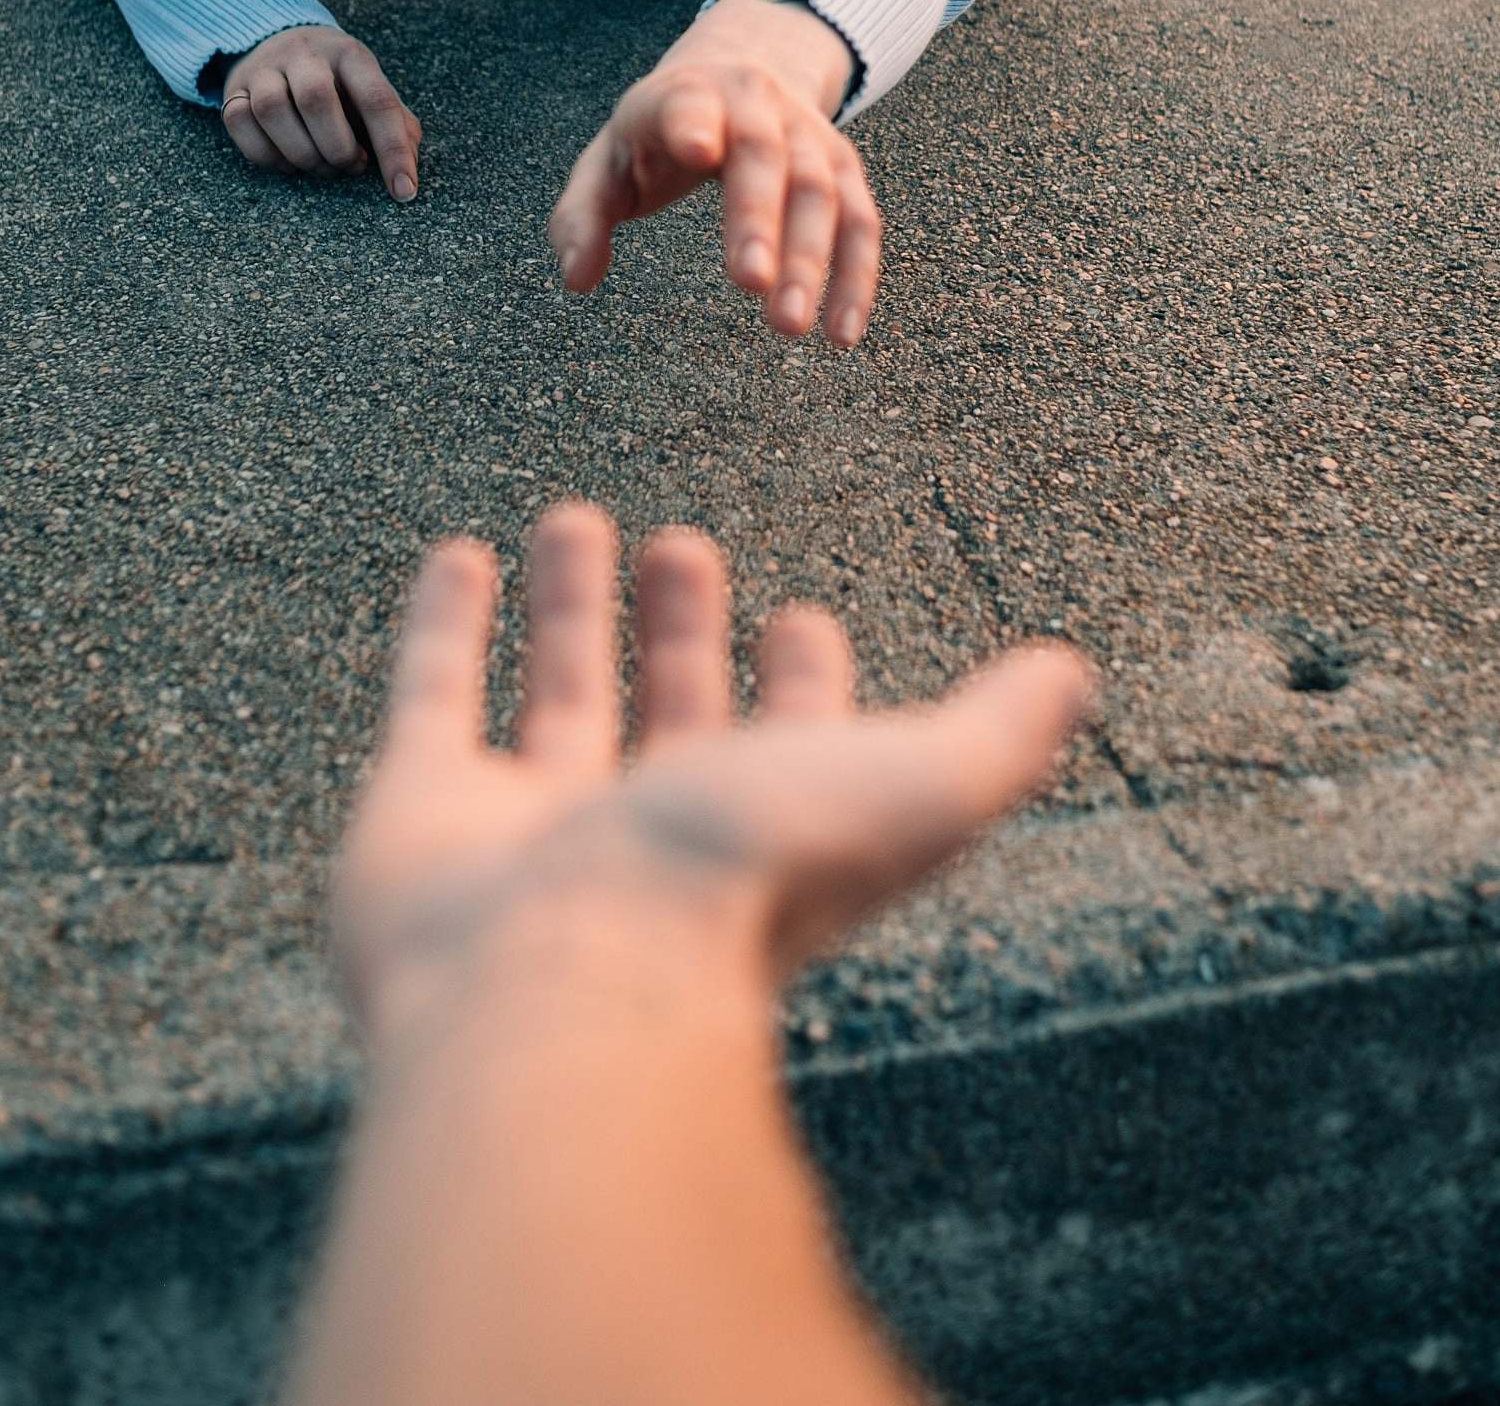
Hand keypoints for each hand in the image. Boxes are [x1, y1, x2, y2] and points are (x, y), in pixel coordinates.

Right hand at [220, 25, 422, 198]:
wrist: (278, 40)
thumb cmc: (336, 80)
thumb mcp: (370, 89)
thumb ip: (396, 125)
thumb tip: (407, 173)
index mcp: (350, 54)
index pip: (376, 100)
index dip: (393, 149)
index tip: (404, 190)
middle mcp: (305, 53)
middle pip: (316, 98)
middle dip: (337, 148)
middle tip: (349, 166)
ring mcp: (265, 68)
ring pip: (272, 109)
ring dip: (301, 153)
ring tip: (319, 165)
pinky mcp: (233, 87)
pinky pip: (239, 122)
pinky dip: (266, 155)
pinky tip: (287, 161)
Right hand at [335, 503, 1091, 1054]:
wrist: (554, 981)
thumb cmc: (737, 892)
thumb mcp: (911, 791)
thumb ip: (994, 734)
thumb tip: (1076, 679)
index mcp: (762, 844)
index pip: (792, 758)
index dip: (804, 689)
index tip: (804, 617)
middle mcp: (647, 844)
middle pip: (672, 721)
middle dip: (684, 634)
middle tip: (688, 547)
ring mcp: (529, 832)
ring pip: (559, 698)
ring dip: (572, 611)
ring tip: (581, 519)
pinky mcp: (423, 811)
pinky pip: (433, 696)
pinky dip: (446, 623)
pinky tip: (461, 555)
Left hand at [547, 0, 880, 344]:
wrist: (746, 63)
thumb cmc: (659, 133)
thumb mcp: (608, 160)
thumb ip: (581, 216)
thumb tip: (578, 279)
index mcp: (685, 95)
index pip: (688, 105)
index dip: (694, 123)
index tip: (699, 149)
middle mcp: (754, 104)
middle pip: (762, 154)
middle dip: (758, 216)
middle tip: (749, 282)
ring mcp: (807, 132)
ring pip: (818, 190)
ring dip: (808, 259)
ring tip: (786, 325)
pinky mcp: (842, 164)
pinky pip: (860, 220)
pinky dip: (855, 276)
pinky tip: (840, 334)